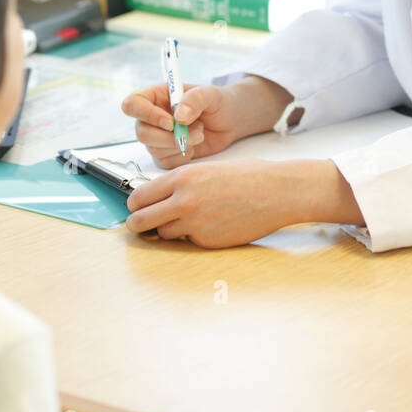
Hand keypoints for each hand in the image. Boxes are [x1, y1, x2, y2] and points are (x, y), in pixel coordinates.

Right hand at [120, 81, 240, 169]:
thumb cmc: (217, 102)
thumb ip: (194, 100)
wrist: (229, 122)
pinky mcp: (166, 154)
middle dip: (168, 137)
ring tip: (199, 133)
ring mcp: (157, 137)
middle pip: (141, 133)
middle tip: (194, 132)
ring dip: (180, 145)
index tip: (170, 122)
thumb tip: (178, 117)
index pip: (133, 104)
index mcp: (155, 96)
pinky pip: (165, 162)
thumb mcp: (209, 94)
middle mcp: (151, 117)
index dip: (146, 115)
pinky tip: (195, 144)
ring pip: (153, 150)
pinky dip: (183, 156)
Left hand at [124, 159, 297, 246]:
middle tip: (141, 224)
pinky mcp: (207, 241)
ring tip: (188, 220)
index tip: (136, 207)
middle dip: (137, 224)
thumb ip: (181, 183)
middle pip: (140, 220)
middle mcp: (184, 201)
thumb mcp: (207, 169)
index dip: (135, 204)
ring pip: (163, 234)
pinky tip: (212, 224)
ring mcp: (195, 224)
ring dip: (169, 230)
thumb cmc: (246, 176)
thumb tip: (159, 196)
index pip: (139, 196)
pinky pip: (188, 242)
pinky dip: (194, 236)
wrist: (276, 192)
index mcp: (182, 178)